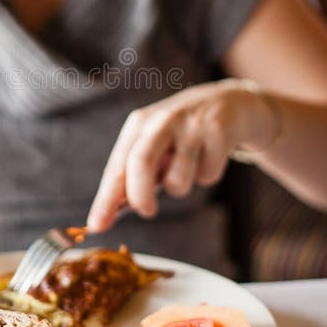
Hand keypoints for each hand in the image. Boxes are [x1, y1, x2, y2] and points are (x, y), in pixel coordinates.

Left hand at [86, 79, 279, 232]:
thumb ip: (136, 171)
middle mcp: (162, 120)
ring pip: (178, 179)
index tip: (96, 225)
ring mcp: (190, 125)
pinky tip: (210, 155)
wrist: (230, 102)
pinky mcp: (218, 131)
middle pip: (141, 163)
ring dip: (182, 186)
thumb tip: (114, 210)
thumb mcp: (155, 142)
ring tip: (188, 167)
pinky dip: (207, 175)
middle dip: (140, 196)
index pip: (117, 166)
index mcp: (139, 124)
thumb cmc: (183, 132)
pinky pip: (207, 175)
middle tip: (147, 211)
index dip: (106, 198)